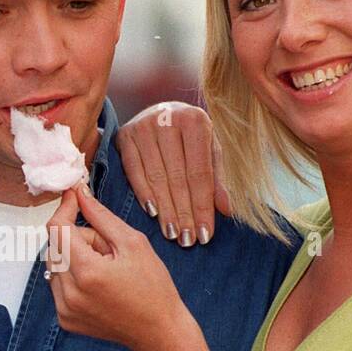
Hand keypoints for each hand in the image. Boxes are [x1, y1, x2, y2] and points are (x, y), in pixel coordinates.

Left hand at [44, 184, 192, 350]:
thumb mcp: (133, 243)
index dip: (64, 208)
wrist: (159, 332)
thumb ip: (101, 216)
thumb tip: (79, 193)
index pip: (57, 229)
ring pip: (55, 264)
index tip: (74, 196)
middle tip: (107, 248)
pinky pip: (58, 285)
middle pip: (55, 246)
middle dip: (77, 238)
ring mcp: (64, 310)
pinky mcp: (65, 319)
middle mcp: (69, 294)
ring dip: (74, 258)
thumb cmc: (154, 288)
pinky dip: (73, 277)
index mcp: (87, 272)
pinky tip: (98, 286)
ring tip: (105, 269)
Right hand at [116, 102, 231, 246]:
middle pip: (178, 177)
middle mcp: (168, 118)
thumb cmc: (190, 136)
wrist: (161, 111)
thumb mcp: (209, 151)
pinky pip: (133, 170)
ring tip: (172, 234)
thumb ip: (217, 179)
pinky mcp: (125, 134)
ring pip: (156, 177)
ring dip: (165, 209)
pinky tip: (153, 213)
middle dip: (184, 213)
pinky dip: (143, 193)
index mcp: (196, 120)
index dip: (203, 206)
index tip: (205, 234)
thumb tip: (226, 211)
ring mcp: (144, 126)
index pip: (200, 173)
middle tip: (187, 240)